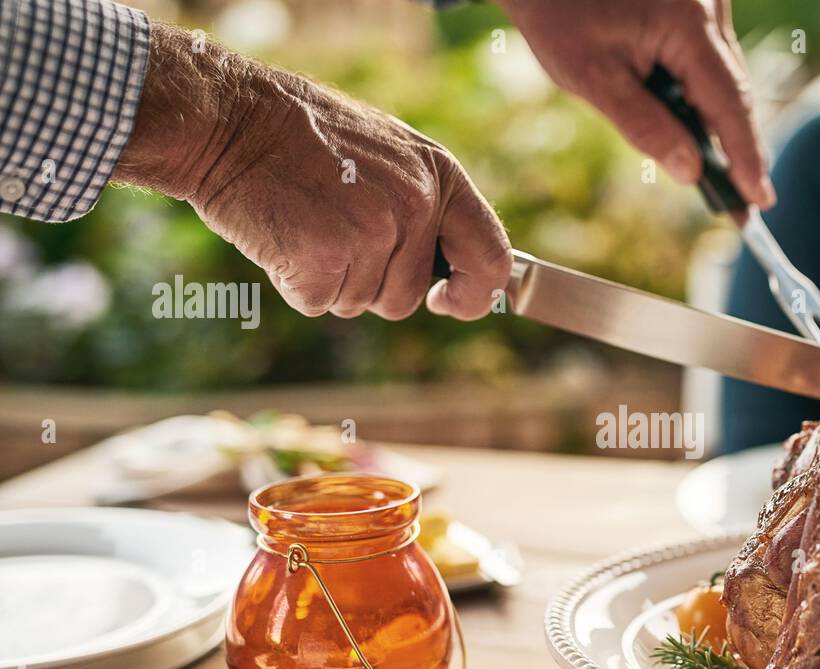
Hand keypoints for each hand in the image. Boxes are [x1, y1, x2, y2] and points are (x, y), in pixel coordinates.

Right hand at [115, 24, 508, 319]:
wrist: (231, 118)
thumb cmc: (306, 138)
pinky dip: (296, 283)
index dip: (473, 295)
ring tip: (308, 224)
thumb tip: (454, 269)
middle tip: (332, 232)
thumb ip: (427, 205)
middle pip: (407, 296)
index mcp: (441, 177)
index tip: (445, 302)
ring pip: (362, 303)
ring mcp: (373, 234)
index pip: (492, 259)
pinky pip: (319, 303)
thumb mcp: (390, 154)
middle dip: (371, 282)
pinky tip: (284, 236)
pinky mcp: (326, 260)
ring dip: (332, 281)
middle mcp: (417, 207)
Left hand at [500, 0, 774, 208]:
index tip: (759, 199)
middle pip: (734, 90)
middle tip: (748, 205)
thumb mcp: (592, 77)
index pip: (729, 102)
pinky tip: (699, 133)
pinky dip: (704, 98)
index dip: (746, 155)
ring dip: (721, 125)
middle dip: (739, 149)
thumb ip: (644, 125)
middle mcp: (709, 8)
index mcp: (688, 24)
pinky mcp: (696, 7)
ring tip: (727, 181)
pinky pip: (710, 61)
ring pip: (725, 77)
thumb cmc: (557, 12)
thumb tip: (691, 172)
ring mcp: (707, 4)